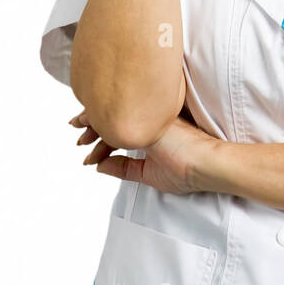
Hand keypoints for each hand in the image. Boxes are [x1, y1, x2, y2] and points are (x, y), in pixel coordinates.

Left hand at [69, 107, 217, 195]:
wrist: (208, 165)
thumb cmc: (187, 170)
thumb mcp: (148, 173)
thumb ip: (124, 168)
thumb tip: (99, 165)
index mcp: (150, 126)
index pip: (120, 121)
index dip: (100, 127)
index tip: (84, 136)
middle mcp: (149, 116)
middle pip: (114, 113)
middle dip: (91, 119)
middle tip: (75, 125)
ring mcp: (151, 113)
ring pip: (115, 111)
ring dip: (93, 119)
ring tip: (78, 128)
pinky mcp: (152, 114)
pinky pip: (119, 115)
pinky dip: (101, 121)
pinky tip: (88, 126)